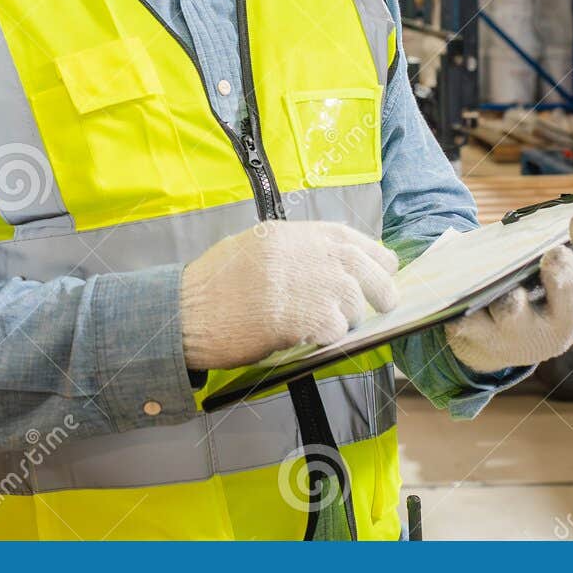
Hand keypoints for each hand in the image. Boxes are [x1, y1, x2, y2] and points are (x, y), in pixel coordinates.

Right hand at [179, 221, 399, 370]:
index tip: (383, 268)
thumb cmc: (214, 286)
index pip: (350, 238)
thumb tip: (330, 266)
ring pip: (354, 304)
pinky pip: (337, 331)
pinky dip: (328, 339)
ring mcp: (310, 283)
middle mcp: (308, 252)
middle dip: (381, 289)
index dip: (372, 256)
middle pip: (366, 268)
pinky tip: (307, 338)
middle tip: (385, 303)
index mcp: (293, 233)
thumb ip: (293, 252)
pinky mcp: (307, 316)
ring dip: (345, 319)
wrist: (187, 311)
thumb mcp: (254, 248)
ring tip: (320, 325)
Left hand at [446, 213, 572, 373]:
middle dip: (566, 279)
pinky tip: (459, 314)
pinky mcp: (484, 341)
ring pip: (520, 322)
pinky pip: (474, 332)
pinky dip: (467, 322)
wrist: (496, 337)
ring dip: (515, 306)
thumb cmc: (543, 294)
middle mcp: (561, 326)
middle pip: (572, 306)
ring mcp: (521, 336)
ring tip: (511, 292)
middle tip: (555, 252)